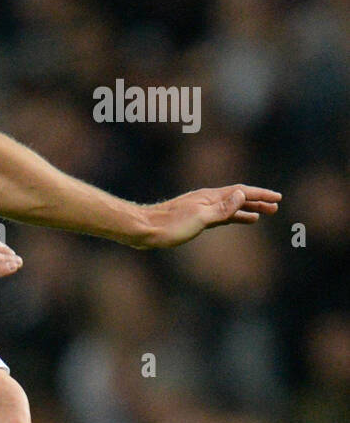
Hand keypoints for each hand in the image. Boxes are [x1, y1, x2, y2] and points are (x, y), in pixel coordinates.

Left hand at [136, 185, 280, 248]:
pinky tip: (238, 220)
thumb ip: (222, 208)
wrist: (144, 229)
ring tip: (262, 214)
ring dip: (247, 209)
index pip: (241, 192)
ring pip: (230, 207)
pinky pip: (221, 216)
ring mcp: (200, 209)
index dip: (260, 195)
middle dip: (257, 201)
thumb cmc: (169, 225)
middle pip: (238, 198)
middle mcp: (207, 200)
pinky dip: (233, 217)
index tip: (278, 198)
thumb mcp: (199, 218)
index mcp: (210, 197)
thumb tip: (243, 194)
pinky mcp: (194, 219)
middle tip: (276, 207)